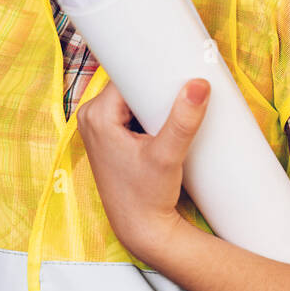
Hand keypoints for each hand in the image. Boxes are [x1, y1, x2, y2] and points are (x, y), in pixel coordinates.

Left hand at [76, 78, 211, 261]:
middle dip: (154, 84)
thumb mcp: (167, 156)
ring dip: (152, 98)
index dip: (150, 67)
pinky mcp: (108, 138)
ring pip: (130, 98)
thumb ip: (183, 120)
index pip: (126, 75)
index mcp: (97, 115)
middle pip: (128, 85)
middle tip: (184, 80)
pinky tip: (166, 116)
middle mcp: (90, 118)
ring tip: (179, 97)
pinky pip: (128, 112)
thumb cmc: (147, 197)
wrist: (142, 230)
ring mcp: (98, 128)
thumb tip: (199, 85)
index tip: (175, 60)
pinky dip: (147, 112)